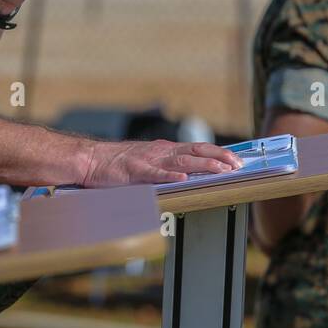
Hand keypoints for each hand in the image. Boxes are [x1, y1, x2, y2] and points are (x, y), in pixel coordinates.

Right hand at [80, 139, 243, 186]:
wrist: (90, 159)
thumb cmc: (118, 163)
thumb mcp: (148, 160)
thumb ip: (167, 164)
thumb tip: (189, 172)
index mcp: (164, 150)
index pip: (198, 148)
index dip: (218, 153)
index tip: (236, 160)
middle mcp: (160, 152)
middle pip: (196, 151)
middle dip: (219, 158)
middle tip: (237, 165)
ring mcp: (148, 160)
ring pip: (181, 161)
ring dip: (203, 165)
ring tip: (220, 170)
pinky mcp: (134, 171)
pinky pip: (154, 174)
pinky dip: (170, 175)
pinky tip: (182, 178)